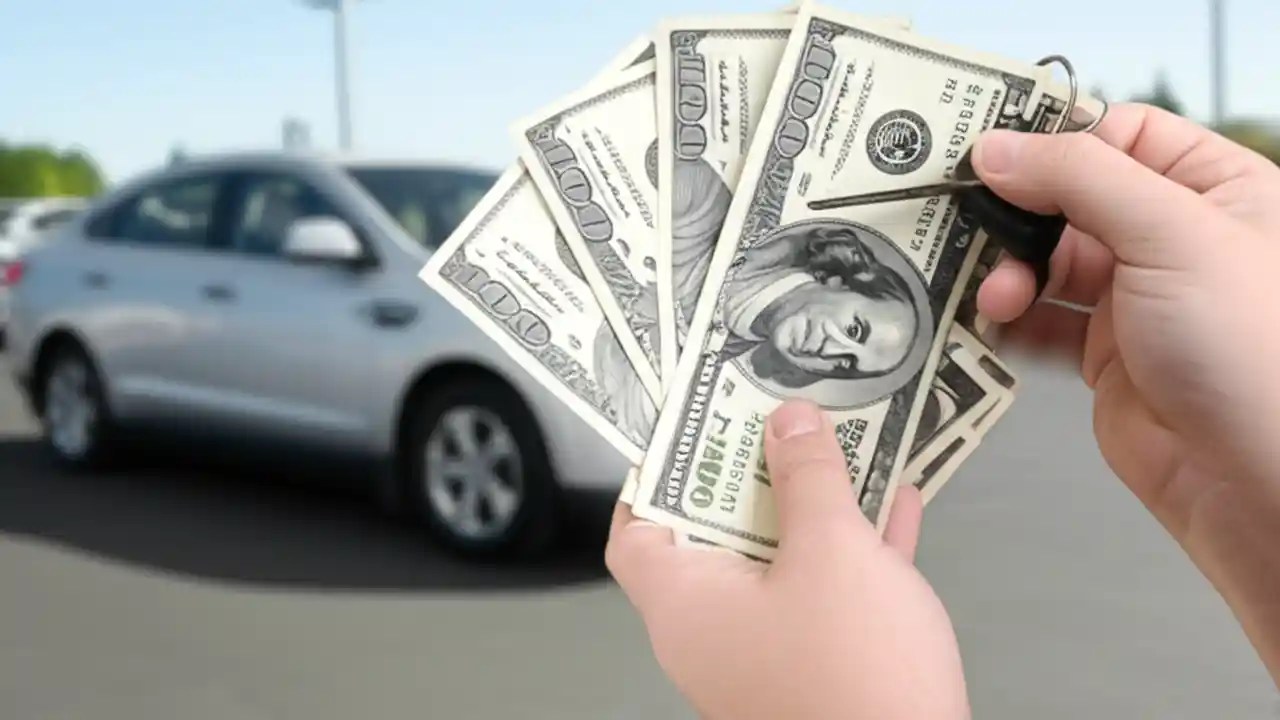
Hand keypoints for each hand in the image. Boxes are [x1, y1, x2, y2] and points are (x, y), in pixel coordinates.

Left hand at [607, 401, 968, 719]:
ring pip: (780, 559)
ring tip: (843, 441)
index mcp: (686, 603)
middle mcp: (714, 630)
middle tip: (780, 414)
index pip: (636, 533)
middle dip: (754, 471)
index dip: (656, 476)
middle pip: (717, 534)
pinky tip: (898, 500)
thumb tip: (787, 417)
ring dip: (813, 504)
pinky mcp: (819, 668)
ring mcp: (768, 652)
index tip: (692, 429)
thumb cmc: (853, 665)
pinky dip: (854, 548)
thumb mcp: (832, 551)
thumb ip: (808, 477)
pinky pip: (826, 592)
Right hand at [972, 103, 1279, 682]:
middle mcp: (1174, 239)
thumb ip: (1078, 178)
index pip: (1117, 134)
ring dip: (1007, 274)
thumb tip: (999, 149)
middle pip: (1068, 199)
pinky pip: (1040, 322)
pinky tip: (994, 324)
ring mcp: (1137, 299)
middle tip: (975, 229)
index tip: (991, 155)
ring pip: (1047, 263)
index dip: (1053, 142)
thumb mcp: (1171, 234)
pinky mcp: (1105, 356)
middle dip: (1017, 217)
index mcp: (1213, 189)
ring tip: (995, 295)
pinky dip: (1009, 322)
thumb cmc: (1256, 355)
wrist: (1255, 480)